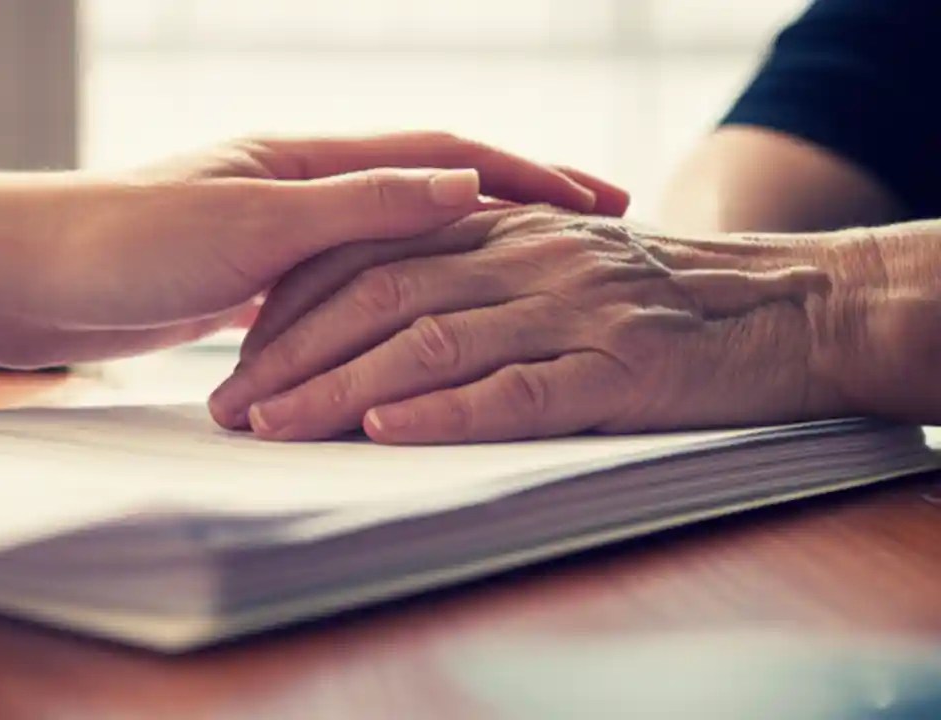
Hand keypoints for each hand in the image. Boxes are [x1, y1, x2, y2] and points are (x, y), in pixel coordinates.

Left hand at [0, 133, 627, 367]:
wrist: (25, 275)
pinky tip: (429, 305)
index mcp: (308, 161)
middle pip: (430, 188)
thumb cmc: (126, 242)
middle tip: (590, 225)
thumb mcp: (255, 224)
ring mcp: (278, 232)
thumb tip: (470, 192)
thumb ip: (360, 206)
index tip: (598, 197)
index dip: (525, 175)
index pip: (442, 157)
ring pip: (395, 234)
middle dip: (512, 204)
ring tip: (530, 266)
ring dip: (463, 246)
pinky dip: (405, 283)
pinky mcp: (252, 280)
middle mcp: (300, 186)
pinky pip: (350, 276)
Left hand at [208, 207, 845, 442]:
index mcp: (497, 225)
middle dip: (293, 351)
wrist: (785, 308)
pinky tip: (384, 430)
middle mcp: (520, 255)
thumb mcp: (552, 259)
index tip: (240, 351)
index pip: (367, 249)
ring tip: (277, 425)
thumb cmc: (657, 296)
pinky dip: (442, 411)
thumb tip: (378, 310)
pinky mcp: (612, 366)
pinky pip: (513, 389)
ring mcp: (565, 308)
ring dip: (339, 385)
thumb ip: (471, 269)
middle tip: (234, 404)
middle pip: (378, 294)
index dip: (295, 301)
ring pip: (427, 340)